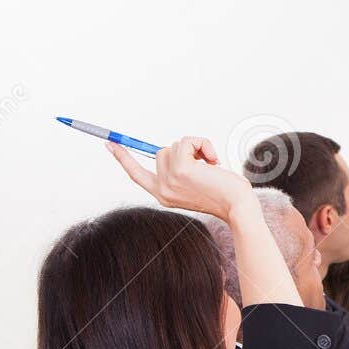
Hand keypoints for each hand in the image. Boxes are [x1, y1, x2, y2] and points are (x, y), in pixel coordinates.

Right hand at [107, 137, 253, 220]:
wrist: (238, 207)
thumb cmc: (226, 195)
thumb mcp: (196, 184)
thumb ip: (182, 171)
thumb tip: (176, 148)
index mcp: (164, 195)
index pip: (136, 174)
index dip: (123, 158)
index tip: (110, 144)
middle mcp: (162, 189)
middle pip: (163, 152)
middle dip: (186, 152)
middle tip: (206, 167)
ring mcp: (169, 179)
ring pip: (175, 145)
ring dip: (196, 148)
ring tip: (211, 166)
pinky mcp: (180, 169)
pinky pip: (187, 141)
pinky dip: (203, 144)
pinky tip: (214, 160)